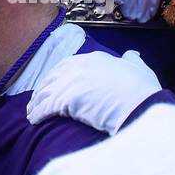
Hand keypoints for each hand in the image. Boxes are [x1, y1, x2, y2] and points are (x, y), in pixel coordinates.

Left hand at [26, 49, 161, 133]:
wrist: (139, 105)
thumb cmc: (142, 91)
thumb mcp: (140, 70)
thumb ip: (133, 61)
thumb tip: (131, 55)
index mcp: (95, 59)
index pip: (67, 65)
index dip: (58, 77)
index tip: (54, 86)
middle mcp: (79, 67)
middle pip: (53, 77)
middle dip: (43, 89)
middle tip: (37, 100)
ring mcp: (70, 82)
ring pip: (46, 92)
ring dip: (37, 103)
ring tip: (32, 113)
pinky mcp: (65, 100)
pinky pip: (45, 107)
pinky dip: (37, 113)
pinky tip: (34, 120)